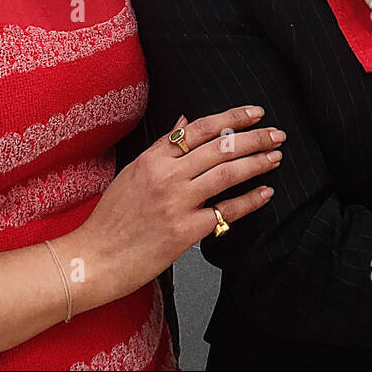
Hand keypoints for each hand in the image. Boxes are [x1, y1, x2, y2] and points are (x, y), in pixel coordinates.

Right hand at [73, 106, 283, 300]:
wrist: (95, 259)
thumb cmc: (112, 218)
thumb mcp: (132, 173)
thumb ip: (161, 148)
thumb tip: (184, 123)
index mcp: (153, 159)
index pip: (200, 129)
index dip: (232, 117)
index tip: (255, 113)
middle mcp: (166, 176)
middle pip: (220, 147)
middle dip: (254, 138)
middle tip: (277, 134)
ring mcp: (176, 203)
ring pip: (227, 174)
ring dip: (257, 163)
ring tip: (276, 157)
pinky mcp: (185, 231)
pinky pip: (226, 211)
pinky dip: (250, 200)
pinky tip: (265, 193)